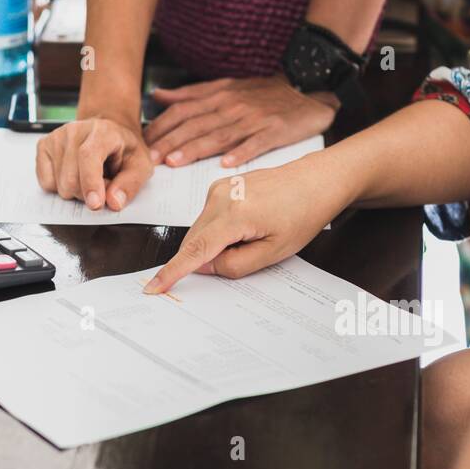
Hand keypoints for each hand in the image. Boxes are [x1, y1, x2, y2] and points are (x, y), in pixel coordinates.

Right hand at [35, 115, 152, 210]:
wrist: (108, 132)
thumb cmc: (125, 150)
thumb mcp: (141, 166)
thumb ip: (130, 185)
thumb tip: (113, 202)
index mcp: (102, 131)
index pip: (89, 156)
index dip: (90, 183)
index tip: (95, 204)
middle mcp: (75, 130)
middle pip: (71, 179)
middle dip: (88, 195)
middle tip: (104, 186)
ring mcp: (56, 137)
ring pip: (59, 185)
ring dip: (77, 192)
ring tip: (90, 178)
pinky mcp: (43, 146)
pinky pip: (46, 183)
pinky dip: (61, 187)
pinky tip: (74, 175)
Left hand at [143, 74, 337, 167]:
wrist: (307, 87)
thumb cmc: (265, 93)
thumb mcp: (227, 86)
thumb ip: (192, 93)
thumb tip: (158, 96)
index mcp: (219, 96)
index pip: (183, 110)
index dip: (161, 126)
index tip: (143, 142)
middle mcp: (233, 106)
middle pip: (196, 124)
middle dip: (170, 141)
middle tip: (150, 158)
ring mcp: (254, 119)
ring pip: (219, 135)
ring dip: (195, 149)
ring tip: (176, 162)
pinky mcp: (275, 130)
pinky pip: (255, 143)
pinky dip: (240, 153)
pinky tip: (226, 164)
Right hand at [143, 155, 347, 293]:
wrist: (315, 181)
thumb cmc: (302, 214)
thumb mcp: (273, 252)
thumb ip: (235, 265)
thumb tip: (205, 267)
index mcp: (234, 215)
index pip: (195, 250)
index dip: (173, 272)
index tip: (154, 287)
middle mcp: (220, 197)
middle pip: (195, 240)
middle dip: (206, 259)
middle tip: (244, 256)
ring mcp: (218, 188)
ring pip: (201, 230)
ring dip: (215, 244)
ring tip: (254, 236)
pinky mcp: (222, 185)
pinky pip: (209, 218)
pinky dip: (219, 231)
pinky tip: (247, 227)